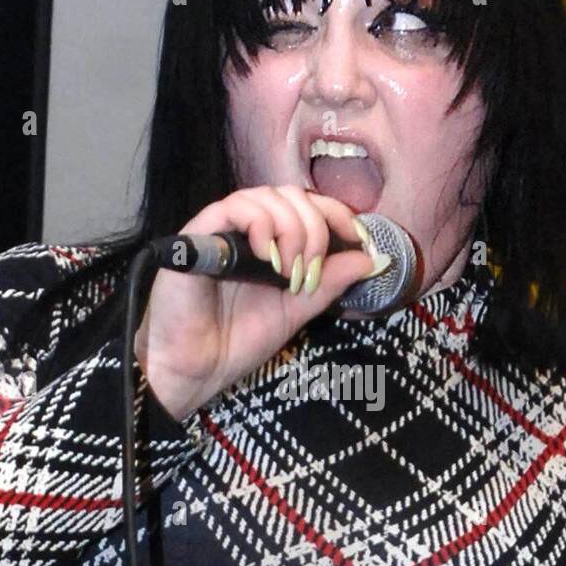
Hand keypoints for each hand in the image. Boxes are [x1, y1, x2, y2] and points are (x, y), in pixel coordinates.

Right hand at [133, 185, 384, 420]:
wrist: (196, 369)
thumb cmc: (237, 341)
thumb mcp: (296, 311)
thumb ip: (329, 283)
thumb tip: (371, 259)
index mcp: (271, 242)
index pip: (308, 206)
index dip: (337, 215)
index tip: (358, 238)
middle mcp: (246, 229)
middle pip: (290, 196)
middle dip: (314, 227)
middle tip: (311, 270)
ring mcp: (220, 231)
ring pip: (263, 196)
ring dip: (290, 228)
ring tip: (288, 271)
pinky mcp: (194, 238)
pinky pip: (227, 209)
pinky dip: (256, 223)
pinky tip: (266, 254)